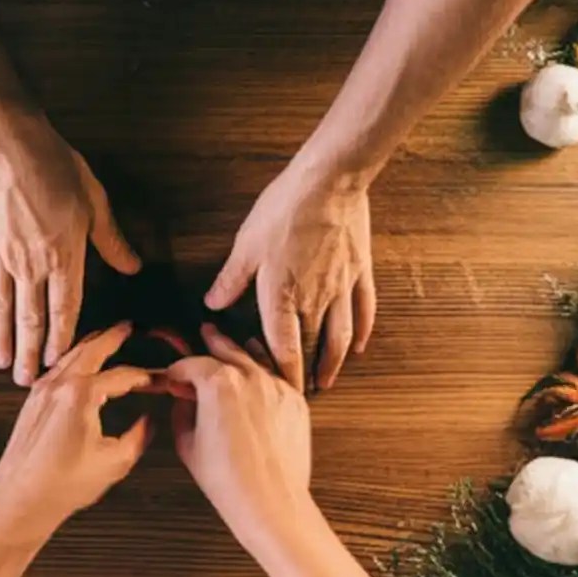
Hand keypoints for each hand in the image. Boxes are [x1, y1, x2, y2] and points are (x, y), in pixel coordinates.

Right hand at [0, 130, 140, 385]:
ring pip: (1, 309)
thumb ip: (112, 241)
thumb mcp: (95, 202)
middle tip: (26, 382)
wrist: (9, 145)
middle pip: (30, 319)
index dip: (62, 340)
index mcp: (63, 258)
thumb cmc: (56, 168)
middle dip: (30, 353)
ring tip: (1, 363)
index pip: (65, 310)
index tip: (59, 364)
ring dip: (2, 340)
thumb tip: (134, 267)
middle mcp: (30, 266)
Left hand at [0, 323, 152, 541]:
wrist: (20, 501)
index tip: (157, 379)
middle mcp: (58, 386)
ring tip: (104, 339)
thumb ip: (138, 437)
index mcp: (81, 395)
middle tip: (126, 327)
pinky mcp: (31, 404)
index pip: (122, 375)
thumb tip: (148, 423)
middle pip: (90, 349)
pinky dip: (71, 360)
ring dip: (89, 345)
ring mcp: (40, 392)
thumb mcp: (114, 462)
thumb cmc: (61, 485)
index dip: (144, 376)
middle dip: (111, 336)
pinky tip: (76, 367)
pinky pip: (55, 370)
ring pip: (69, 356)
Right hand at [166, 324, 312, 547]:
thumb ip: (182, 413)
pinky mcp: (295, 401)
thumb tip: (184, 400)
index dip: (177, 371)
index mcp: (217, 383)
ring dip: (241, 351)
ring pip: (256, 357)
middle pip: (226, 349)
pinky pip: (278, 376)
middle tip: (205, 332)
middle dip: (212, 342)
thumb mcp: (187, 444)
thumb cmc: (227, 479)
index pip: (191, 363)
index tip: (172, 379)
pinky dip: (265, 372)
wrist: (270, 502)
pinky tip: (260, 373)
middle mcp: (250, 376)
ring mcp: (277, 387)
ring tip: (233, 343)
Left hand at [205, 164, 375, 391]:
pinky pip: (365, 310)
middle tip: (300, 393)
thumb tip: (212, 303)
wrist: (329, 182)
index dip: (283, 375)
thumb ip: (231, 280)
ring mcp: (342, 288)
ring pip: (341, 336)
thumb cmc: (284, 210)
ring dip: (334, 362)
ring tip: (328, 380)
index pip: (283, 349)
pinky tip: (359, 345)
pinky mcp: (360, 272)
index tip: (281, 393)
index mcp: (282, 297)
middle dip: (306, 374)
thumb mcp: (246, 245)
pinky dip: (362, 331)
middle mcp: (315, 300)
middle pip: (312, 347)